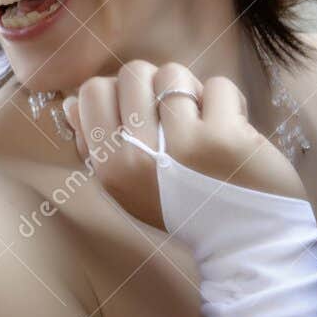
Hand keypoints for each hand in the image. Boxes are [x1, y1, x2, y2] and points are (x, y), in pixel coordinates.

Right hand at [61, 61, 306, 230]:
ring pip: (173, 73)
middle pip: (133, 73)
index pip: (92, 91)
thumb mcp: (128, 190)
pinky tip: (232, 129)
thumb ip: (96, 147)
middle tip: (175, 116)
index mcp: (111, 168)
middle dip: (156, 86)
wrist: (245, 244)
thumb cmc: (185, 210)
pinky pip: (217, 85)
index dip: (119, 91)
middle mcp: (139, 156)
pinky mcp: (224, 137)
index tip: (140, 111)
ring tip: (203, 122)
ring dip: (192, 92)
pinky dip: (228, 102)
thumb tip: (71, 104)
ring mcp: (181, 144)